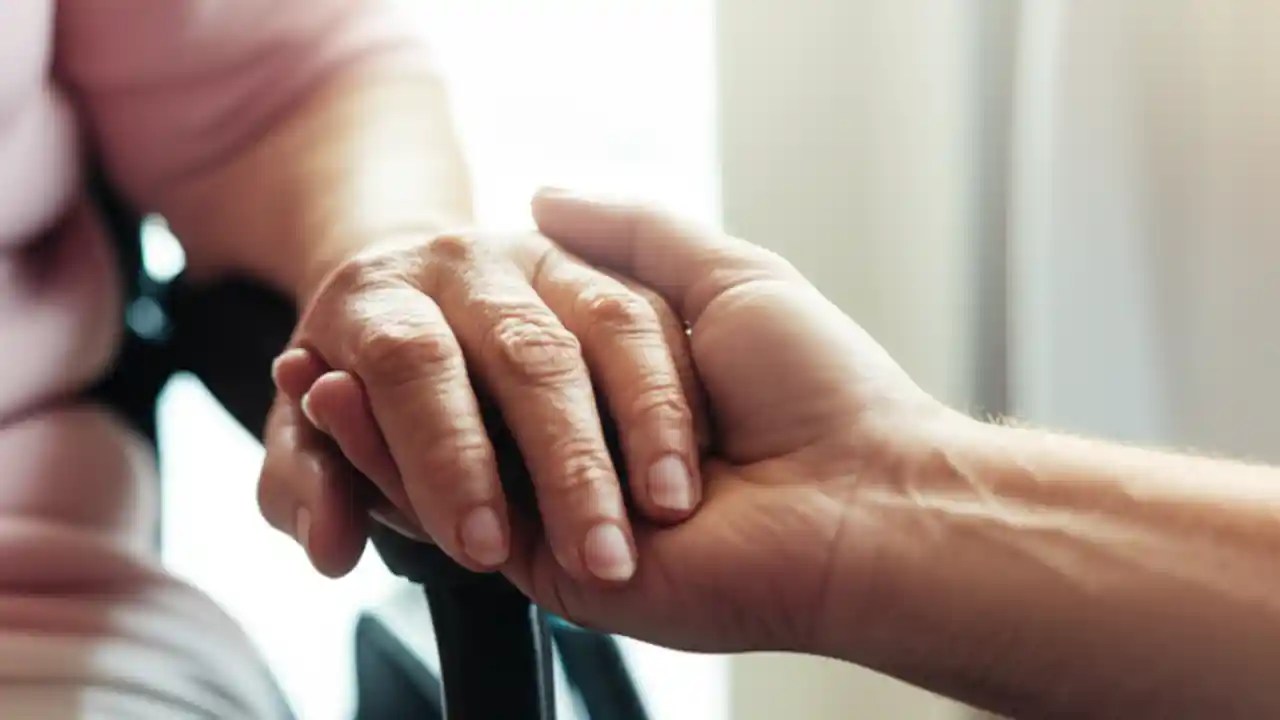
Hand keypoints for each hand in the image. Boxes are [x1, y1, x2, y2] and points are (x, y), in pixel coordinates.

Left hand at [256, 229, 707, 582]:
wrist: (417, 285)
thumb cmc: (365, 382)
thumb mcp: (304, 436)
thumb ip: (308, 488)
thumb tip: (331, 545)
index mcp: (376, 295)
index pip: (411, 366)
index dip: (447, 458)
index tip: (482, 552)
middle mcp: (463, 262)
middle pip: (525, 352)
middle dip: (562, 461)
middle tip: (593, 559)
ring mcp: (545, 255)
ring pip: (607, 326)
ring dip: (643, 425)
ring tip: (663, 517)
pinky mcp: (606, 265)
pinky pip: (656, 318)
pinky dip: (676, 394)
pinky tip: (686, 469)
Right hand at [286, 190, 949, 654]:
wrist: (860, 496)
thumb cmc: (810, 384)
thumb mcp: (720, 272)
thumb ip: (630, 232)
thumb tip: (543, 192)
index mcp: (613, 374)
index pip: (505, 340)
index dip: (445, 316)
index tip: (397, 286)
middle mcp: (581, 438)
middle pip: (463, 399)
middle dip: (398, 375)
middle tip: (326, 354)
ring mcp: (562, 502)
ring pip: (444, 454)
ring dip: (371, 417)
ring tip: (312, 374)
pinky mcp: (551, 560)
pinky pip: (455, 515)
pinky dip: (386, 461)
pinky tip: (338, 408)